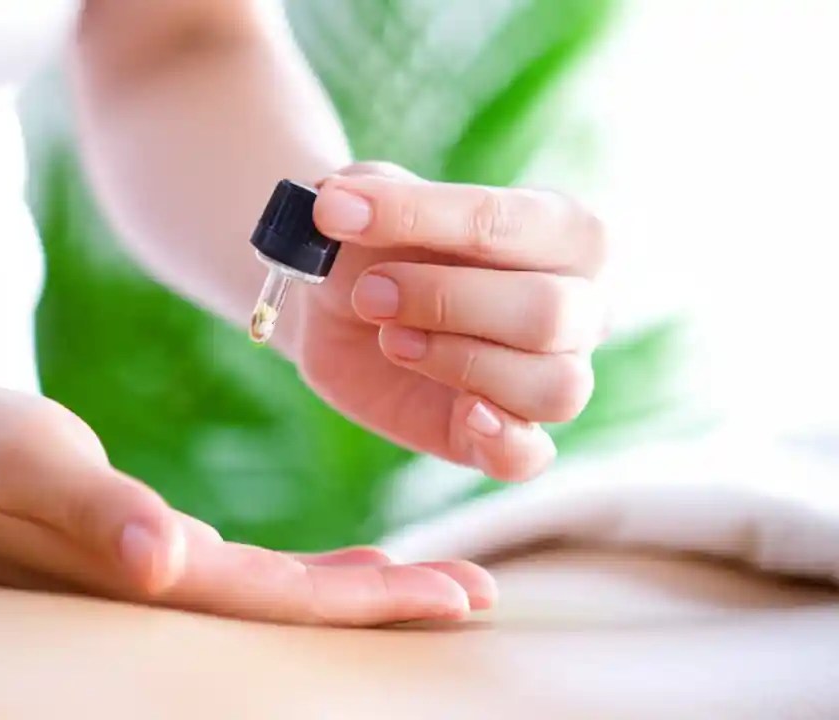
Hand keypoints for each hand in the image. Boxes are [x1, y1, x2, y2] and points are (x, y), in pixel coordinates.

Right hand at [0, 384, 495, 625]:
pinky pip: (249, 575)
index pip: (280, 601)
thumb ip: (94, 513)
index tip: (457, 594)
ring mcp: (158, 578)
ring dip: (361, 596)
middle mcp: (164, 588)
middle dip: (391, 607)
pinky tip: (349, 573)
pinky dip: (309, 578)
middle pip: (298, 611)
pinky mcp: (150, 556)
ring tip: (436, 588)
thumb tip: (162, 560)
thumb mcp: (24, 461)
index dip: (371, 604)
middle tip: (481, 597)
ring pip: (280, 598)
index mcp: (149, 574)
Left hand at [301, 162, 608, 480]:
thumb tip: (337, 208)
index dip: (424, 217)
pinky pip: (531, 456)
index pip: (516, 224)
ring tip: (391, 339)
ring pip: (555, 387)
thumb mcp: (364, 199)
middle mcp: (577, 307)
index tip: (339, 214)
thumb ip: (363, 195)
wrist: (333, 301)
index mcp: (563, 231)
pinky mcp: (503, 435)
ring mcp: (550, 375)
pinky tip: (462, 411)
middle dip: (444, 300)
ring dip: (462, 361)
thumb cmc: (374, 239)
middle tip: (369, 293)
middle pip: (550, 313)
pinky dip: (503, 440)